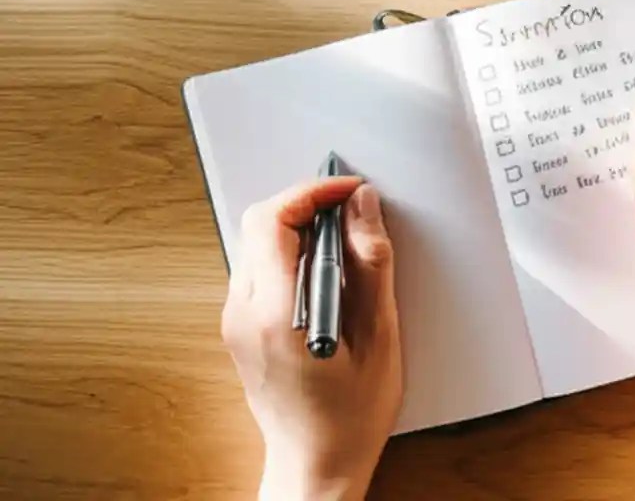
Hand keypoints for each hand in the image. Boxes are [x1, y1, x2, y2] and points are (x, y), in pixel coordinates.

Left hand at [222, 178, 402, 500]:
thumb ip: (371, 265)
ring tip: (345, 242)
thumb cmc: (349, 416)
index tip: (349, 190)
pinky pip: (258, 269)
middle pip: (258, 224)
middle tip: (350, 209)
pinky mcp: (239, 328)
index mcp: (275, 314)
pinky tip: (326, 271)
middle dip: (304, 203)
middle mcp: (243, 313)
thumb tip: (364, 208)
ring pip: (255, 244)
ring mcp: (235, 322)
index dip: (313, 192)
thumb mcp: (379, 337)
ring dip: (297, 227)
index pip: (273, 220)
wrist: (316, 465)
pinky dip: (289, 252)